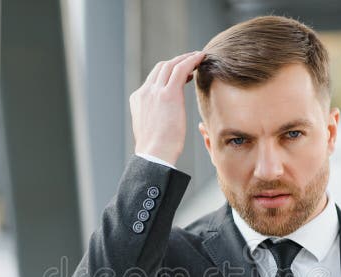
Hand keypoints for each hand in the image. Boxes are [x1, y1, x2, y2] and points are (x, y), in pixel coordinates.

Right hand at [129, 51, 204, 166]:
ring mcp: (155, 91)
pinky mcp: (168, 94)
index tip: (183, 74)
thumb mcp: (151, 128)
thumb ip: (155, 117)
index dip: (169, 72)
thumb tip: (165, 118)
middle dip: (177, 62)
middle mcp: (145, 92)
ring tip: (199, 57)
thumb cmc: (157, 150)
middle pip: (161, 67)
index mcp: (138, 99)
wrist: (154, 155)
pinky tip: (201, 57)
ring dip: (186, 59)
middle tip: (192, 62)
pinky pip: (181, 68)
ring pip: (171, 65)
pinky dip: (191, 60)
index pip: (154, 78)